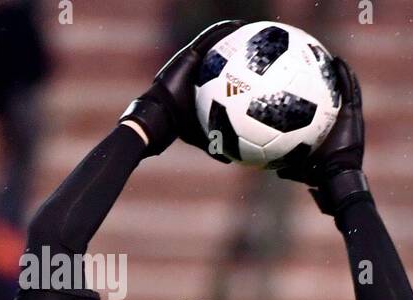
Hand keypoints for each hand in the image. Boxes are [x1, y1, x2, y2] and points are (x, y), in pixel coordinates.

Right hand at [120, 19, 243, 156]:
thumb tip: (231, 160)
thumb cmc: (178, 129)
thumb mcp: (203, 137)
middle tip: (252, 43)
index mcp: (200, 89)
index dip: (234, 69)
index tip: (251, 66)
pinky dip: (218, 33)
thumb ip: (216, 144)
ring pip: (212, 44)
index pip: (220, 76)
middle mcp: (195, 73)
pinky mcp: (186, 58)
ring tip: (245, 27)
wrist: (159, 118)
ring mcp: (190, 64)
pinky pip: (205, 41)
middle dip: (233, 48)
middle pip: (218, 56)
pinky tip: (234, 27)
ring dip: (227, 34)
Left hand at [278, 57, 370, 213]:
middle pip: (330, 95)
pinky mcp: (355, 115)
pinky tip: (339, 63)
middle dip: (324, 79)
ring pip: (343, 89)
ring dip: (338, 72)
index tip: (298, 79)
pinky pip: (352, 92)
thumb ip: (278, 159)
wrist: (336, 176)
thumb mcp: (291, 165)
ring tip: (329, 56)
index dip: (308, 93)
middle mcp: (334, 120)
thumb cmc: (315, 173)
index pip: (315, 107)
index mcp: (321, 128)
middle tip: (314, 61)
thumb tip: (257, 161)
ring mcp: (345, 116)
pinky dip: (348, 77)